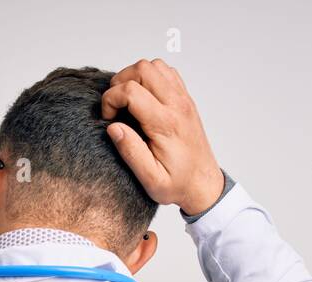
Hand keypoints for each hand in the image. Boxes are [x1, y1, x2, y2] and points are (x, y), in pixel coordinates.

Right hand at [101, 59, 224, 215]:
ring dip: (135, 77)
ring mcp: (183, 99)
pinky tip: (143, 98)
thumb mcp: (151, 179)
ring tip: (128, 101)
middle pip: (143, 69)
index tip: (108, 118)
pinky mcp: (185, 99)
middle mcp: (177, 106)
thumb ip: (131, 152)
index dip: (110, 99)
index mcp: (165, 124)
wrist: (203, 184)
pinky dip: (150, 78)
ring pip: (154, 66)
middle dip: (120, 82)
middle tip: (115, 106)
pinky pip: (166, 72)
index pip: (131, 91)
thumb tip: (113, 127)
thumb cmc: (177, 183)